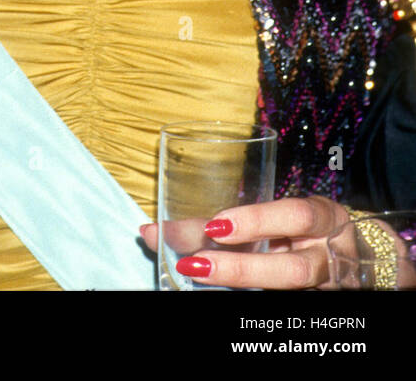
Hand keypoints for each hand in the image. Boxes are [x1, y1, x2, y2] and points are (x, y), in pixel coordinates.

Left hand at [139, 196, 355, 289]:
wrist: (357, 257)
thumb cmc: (311, 226)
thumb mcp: (289, 212)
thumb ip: (241, 217)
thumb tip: (159, 228)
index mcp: (327, 218)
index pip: (298, 216)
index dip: (257, 220)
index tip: (216, 225)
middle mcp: (330, 257)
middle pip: (293, 271)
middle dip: (241, 268)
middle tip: (196, 262)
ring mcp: (325, 287)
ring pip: (286, 292)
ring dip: (237, 283)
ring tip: (196, 273)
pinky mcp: (313, 306)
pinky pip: (279, 305)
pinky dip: (245, 297)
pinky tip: (213, 290)